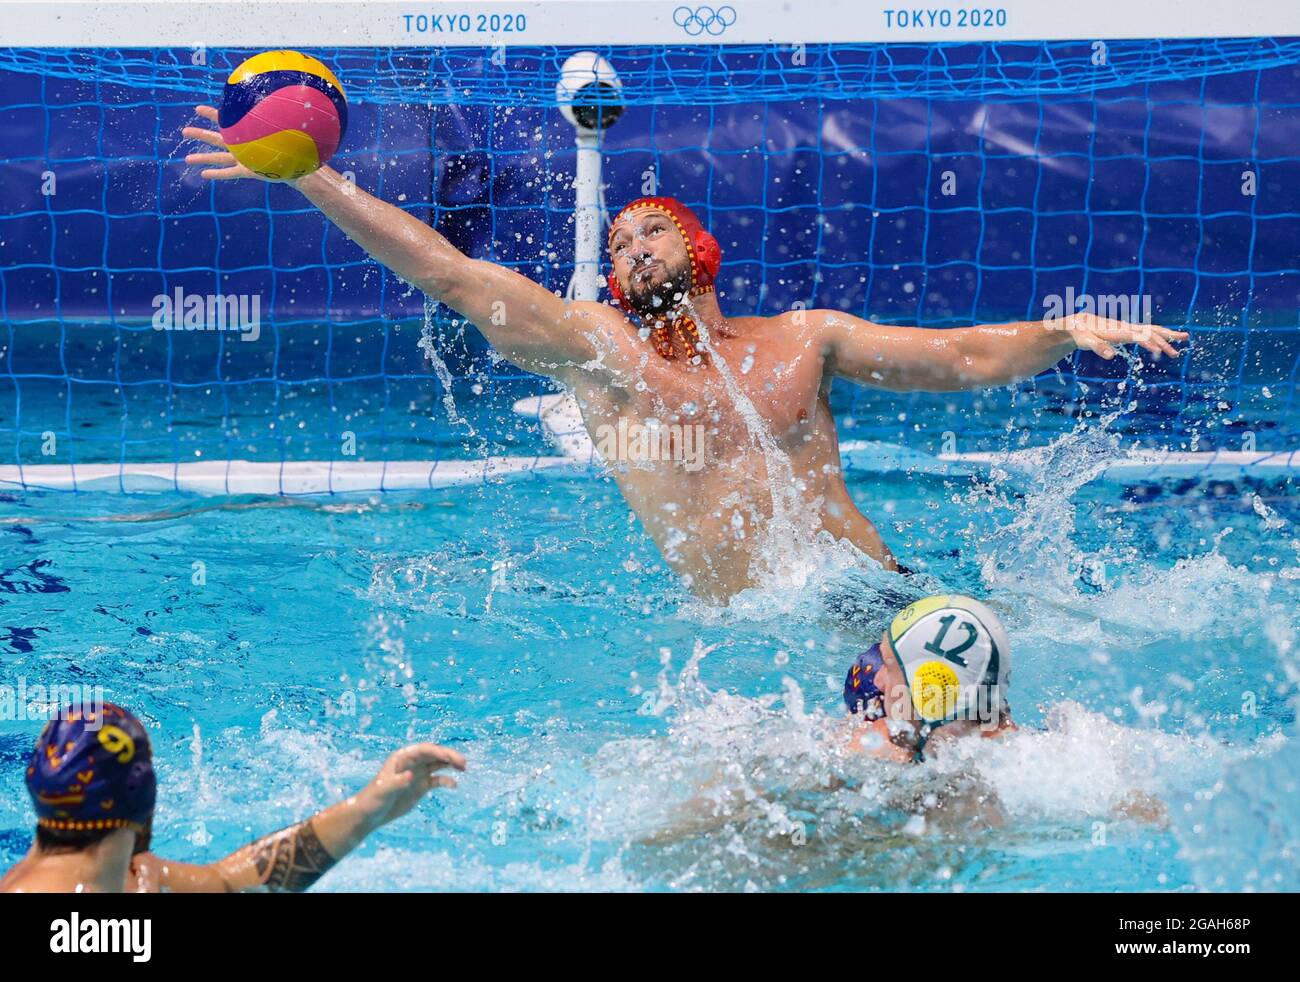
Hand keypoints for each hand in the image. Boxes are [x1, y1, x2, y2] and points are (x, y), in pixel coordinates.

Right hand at [182, 104, 281, 182]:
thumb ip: (280, 115)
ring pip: (218, 158)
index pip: (226, 120)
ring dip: (203, 158)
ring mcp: (242, 159)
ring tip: (187, 159)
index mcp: (245, 132)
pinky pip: (229, 173)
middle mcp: (241, 145)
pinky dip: (218, 174)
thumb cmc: (288, 143)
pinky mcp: (247, 171)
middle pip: (216, 139)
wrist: (294, 163)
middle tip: (184, 132)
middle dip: (200, 135)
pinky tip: (204, 175)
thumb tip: (289, 98)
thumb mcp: (283, 127)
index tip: (197, 109)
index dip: (212, 115)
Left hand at [358, 742, 465, 825]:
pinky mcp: (421, 787)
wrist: (370, 814)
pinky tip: (454, 785)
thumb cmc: (373, 799)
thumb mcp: (384, 790)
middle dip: (449, 756)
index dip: (438, 751)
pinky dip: (447, 781)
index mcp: (402, 758)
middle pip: (434, 755)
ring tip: (464, 767)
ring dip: (451, 764)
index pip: (424, 750)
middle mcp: (412, 763)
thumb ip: (397, 782)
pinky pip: (438, 780)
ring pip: (438, 764)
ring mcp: (418, 774)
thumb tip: (410, 775)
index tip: (450, 757)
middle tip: (463, 763)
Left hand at [1057, 310, 1188, 361]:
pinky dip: (1159, 334)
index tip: (1161, 351)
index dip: (1150, 343)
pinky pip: (1148, 331)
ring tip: (1185, 337)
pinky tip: (1167, 340)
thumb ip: (1098, 348)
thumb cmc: (1082, 334)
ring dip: (1168, 335)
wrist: (1078, 324)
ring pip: (1152, 329)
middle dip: (1165, 340)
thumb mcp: (1087, 342)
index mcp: (1118, 330)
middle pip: (1150, 332)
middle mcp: (1127, 327)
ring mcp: (1129, 328)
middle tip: (1178, 350)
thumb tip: (1110, 356)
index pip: (1138, 336)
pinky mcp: (1128, 331)